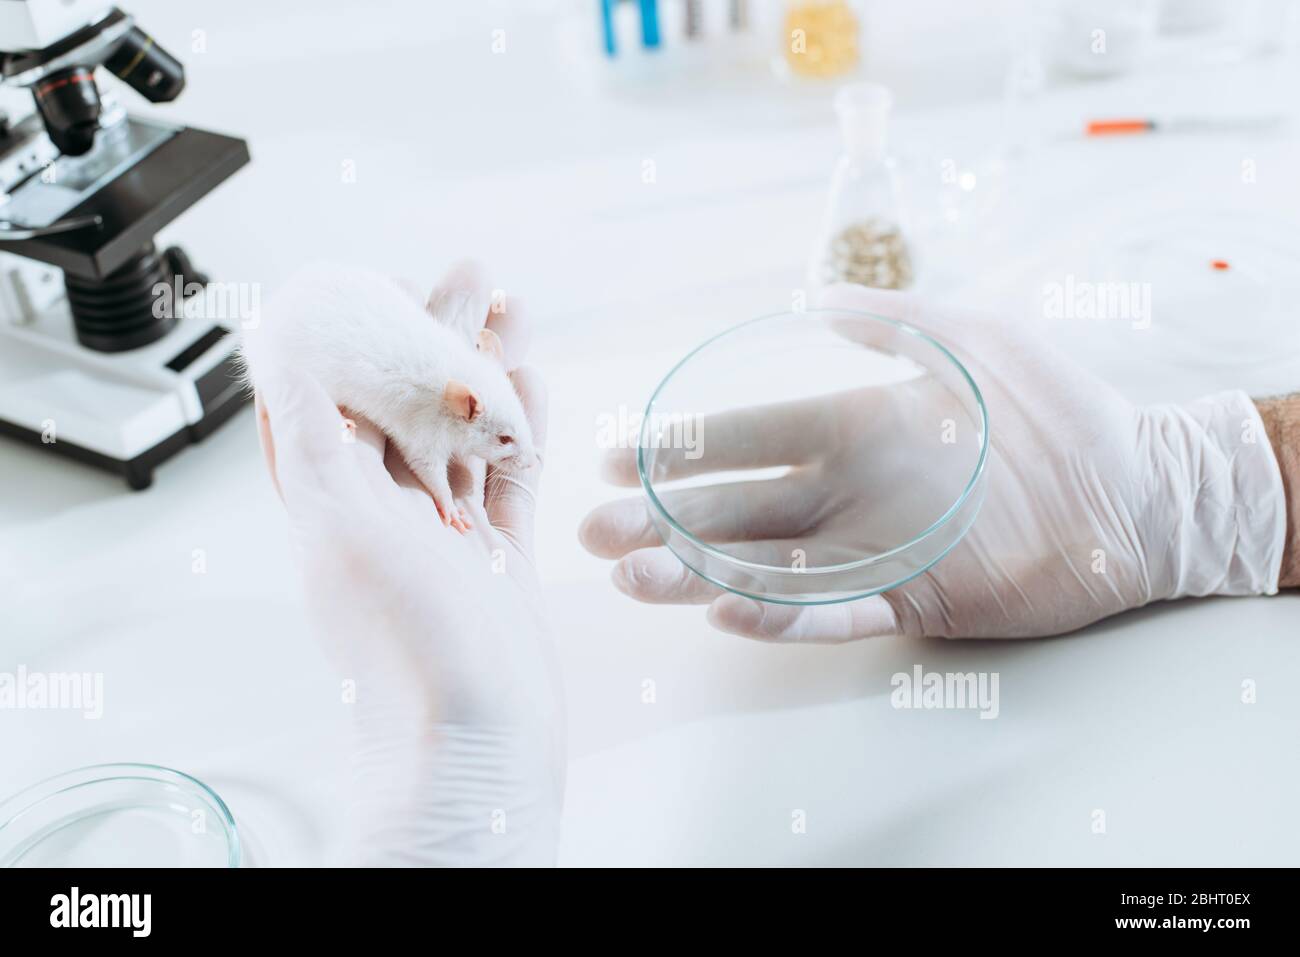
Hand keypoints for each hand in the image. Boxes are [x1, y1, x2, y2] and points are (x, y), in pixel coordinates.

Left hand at [245, 264, 562, 865]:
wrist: (474, 744)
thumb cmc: (402, 646)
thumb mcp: (340, 524)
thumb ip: (312, 435)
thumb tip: (278, 349)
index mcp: (335, 500)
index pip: (337, 393)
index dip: (360, 330)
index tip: (389, 277)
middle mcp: (388, 511)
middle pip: (411, 400)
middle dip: (440, 331)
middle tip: (475, 270)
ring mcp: (449, 533)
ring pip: (468, 430)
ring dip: (489, 368)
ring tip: (517, 307)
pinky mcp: (500, 557)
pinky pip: (512, 476)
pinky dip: (524, 426)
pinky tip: (537, 380)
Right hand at [580, 284, 1286, 641]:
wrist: (1136, 491)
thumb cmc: (1059, 406)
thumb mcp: (976, 335)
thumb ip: (895, 319)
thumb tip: (812, 298)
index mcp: (849, 428)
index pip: (744, 441)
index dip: (679, 452)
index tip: (617, 460)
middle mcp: (846, 492)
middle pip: (734, 510)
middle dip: (661, 520)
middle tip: (594, 533)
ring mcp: (872, 548)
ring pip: (763, 567)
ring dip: (695, 574)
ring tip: (632, 580)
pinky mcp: (909, 597)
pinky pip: (831, 612)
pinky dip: (778, 614)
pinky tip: (722, 609)